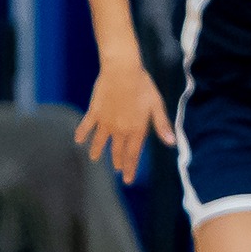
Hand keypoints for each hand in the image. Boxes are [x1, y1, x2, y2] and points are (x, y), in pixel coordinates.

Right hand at [76, 59, 174, 183]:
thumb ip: (163, 125)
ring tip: (95, 159)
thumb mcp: (157, 105)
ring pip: (100, 141)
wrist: (122, 72)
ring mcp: (105, 122)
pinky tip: (78, 141)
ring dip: (98, 151)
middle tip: (118, 171)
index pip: (133, 154)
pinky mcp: (94, 112)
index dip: (131, 167)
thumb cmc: (143, 86)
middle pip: (118, 150)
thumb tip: (172, 143)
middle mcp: (120, 129)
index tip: (127, 179)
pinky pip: (86, 126)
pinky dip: (81, 134)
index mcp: (137, 128)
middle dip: (118, 162)